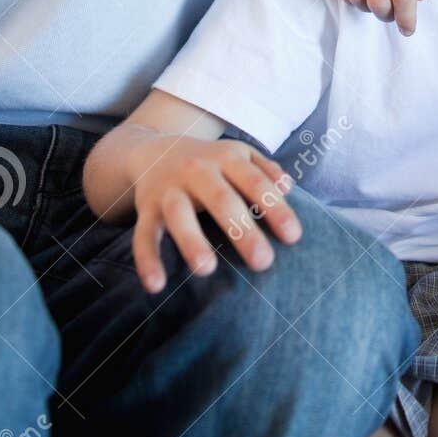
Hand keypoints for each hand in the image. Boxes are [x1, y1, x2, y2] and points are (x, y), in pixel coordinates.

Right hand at [128, 135, 300, 292]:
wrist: (155, 150)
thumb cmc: (209, 161)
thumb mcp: (239, 155)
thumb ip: (265, 170)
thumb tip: (287, 187)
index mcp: (226, 158)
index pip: (255, 183)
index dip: (275, 208)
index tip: (294, 237)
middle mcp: (197, 171)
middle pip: (221, 200)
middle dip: (242, 231)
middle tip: (263, 262)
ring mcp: (169, 190)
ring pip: (179, 215)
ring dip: (192, 241)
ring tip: (207, 270)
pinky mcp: (146, 209)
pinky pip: (143, 236)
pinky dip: (146, 260)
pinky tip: (156, 286)